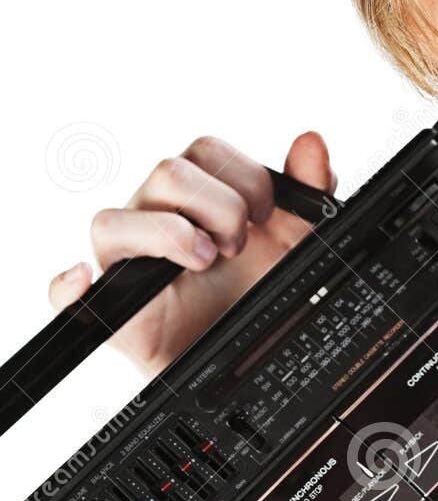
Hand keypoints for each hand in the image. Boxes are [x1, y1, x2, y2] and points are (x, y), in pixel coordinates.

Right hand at [47, 132, 335, 378]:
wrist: (257, 359)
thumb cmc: (262, 294)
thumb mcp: (301, 242)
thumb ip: (310, 190)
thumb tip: (311, 141)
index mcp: (199, 198)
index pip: (204, 151)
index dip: (240, 174)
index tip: (266, 213)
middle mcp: (157, 220)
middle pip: (166, 172)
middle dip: (218, 204)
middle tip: (241, 244)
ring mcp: (130, 264)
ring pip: (113, 219)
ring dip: (170, 234)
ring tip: (206, 260)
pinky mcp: (115, 313)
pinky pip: (63, 295)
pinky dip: (68, 287)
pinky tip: (85, 280)